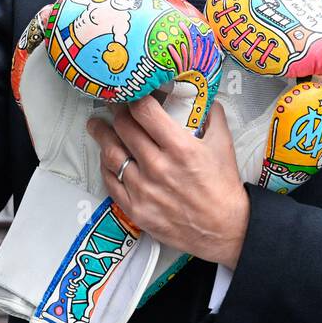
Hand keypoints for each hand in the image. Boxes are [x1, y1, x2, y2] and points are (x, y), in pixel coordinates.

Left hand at [88, 99, 247, 267]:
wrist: (224, 230)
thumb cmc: (223, 186)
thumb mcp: (224, 145)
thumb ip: (213, 116)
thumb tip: (204, 97)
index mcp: (180, 147)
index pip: (144, 111)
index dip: (132, 96)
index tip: (129, 92)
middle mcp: (158, 167)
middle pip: (123, 128)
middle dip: (114, 111)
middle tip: (111, 104)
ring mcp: (143, 190)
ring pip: (111, 154)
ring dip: (101, 136)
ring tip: (97, 126)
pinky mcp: (135, 209)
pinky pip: (110, 182)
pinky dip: (105, 166)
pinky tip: (105, 157)